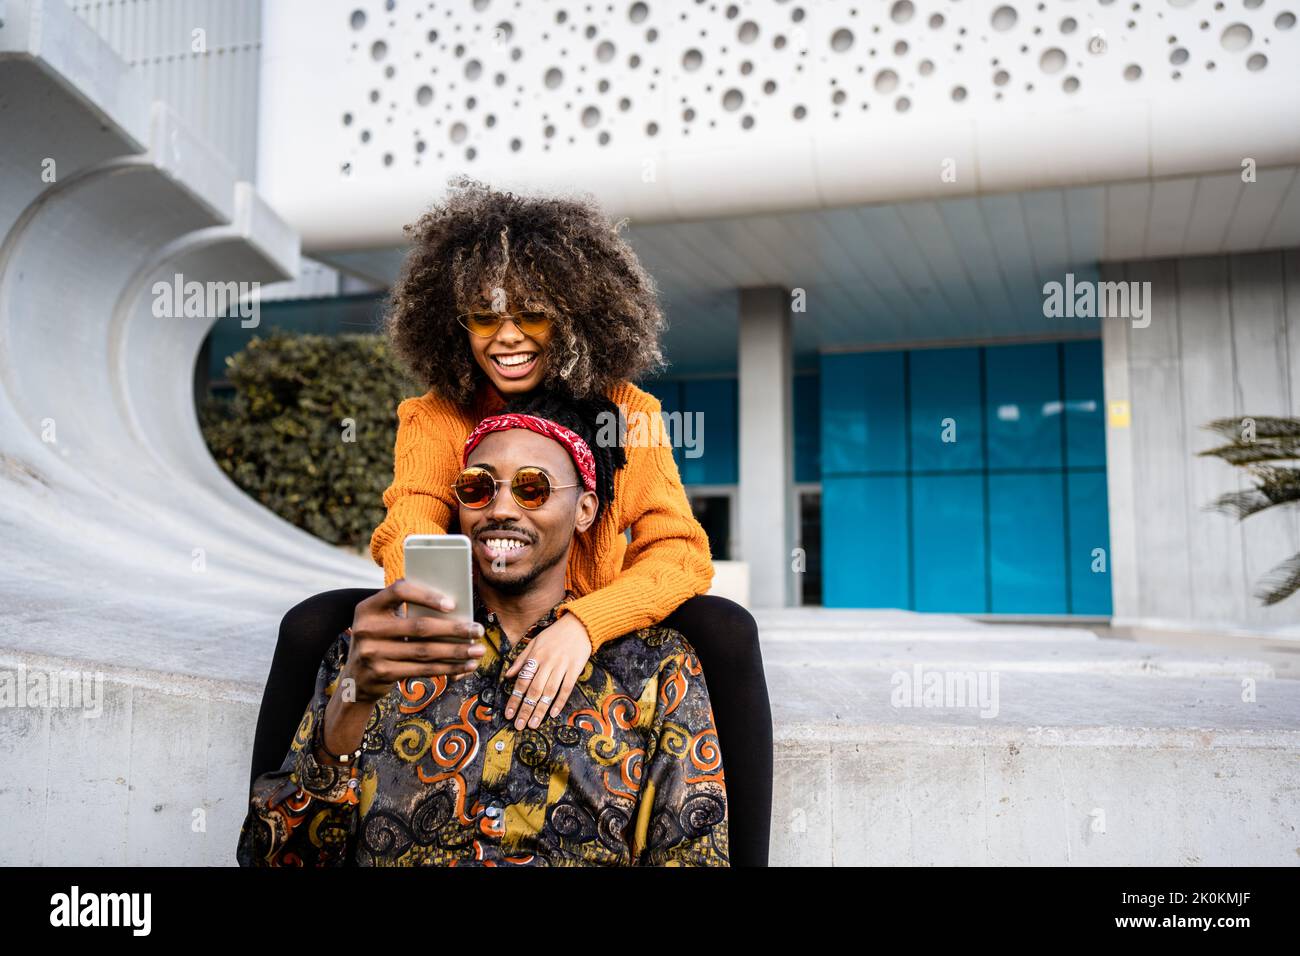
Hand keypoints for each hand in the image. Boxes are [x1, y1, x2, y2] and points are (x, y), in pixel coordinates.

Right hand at [341, 578, 485, 703]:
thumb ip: (407, 613)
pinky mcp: (381, 674)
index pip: (399, 591)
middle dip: (455, 629)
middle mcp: (366, 629)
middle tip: (478, 630)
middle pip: (419, 627)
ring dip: (457, 651)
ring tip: (478, 650)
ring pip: (425, 651)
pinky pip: (422, 669)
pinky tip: (465, 666)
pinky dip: (448, 668)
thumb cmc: (382, 642)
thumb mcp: (383, 622)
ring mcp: (372, 653)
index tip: (452, 604)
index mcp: (368, 607)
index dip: (427, 595)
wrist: (355, 680)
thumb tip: (456, 610)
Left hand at [502, 612, 591, 728]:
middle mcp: (547, 662)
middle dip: (525, 709)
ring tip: (533, 724)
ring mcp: (562, 665)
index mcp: (535, 655)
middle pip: (534, 689)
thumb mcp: (534, 642)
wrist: (580, 624)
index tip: (509, 713)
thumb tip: (507, 676)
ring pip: (549, 691)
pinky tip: (554, 713)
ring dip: (540, 709)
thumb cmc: (555, 634)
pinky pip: (566, 688)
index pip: (522, 680)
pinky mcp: (575, 668)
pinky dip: (560, 701)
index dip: (514, 698)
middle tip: (519, 725)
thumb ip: (521, 659)